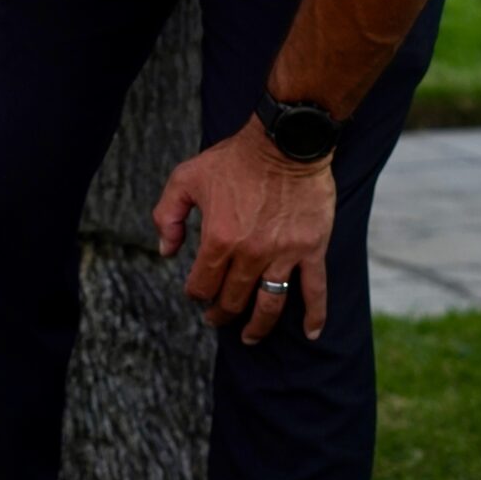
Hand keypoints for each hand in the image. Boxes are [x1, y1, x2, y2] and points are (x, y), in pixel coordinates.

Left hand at [153, 116, 334, 345]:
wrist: (284, 142)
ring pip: (269, 304)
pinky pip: (314, 290)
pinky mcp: (311, 249)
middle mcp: (250, 253)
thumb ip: (168, 215)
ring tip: (249, 336)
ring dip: (257, 326)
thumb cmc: (234, 159)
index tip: (197, 293)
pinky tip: (310, 333)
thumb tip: (166, 250)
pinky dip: (314, 315)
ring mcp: (283, 255)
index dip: (196, 292)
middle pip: (232, 298)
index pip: (202, 283)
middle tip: (217, 318)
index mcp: (218, 239)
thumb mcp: (186, 178)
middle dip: (220, 313)